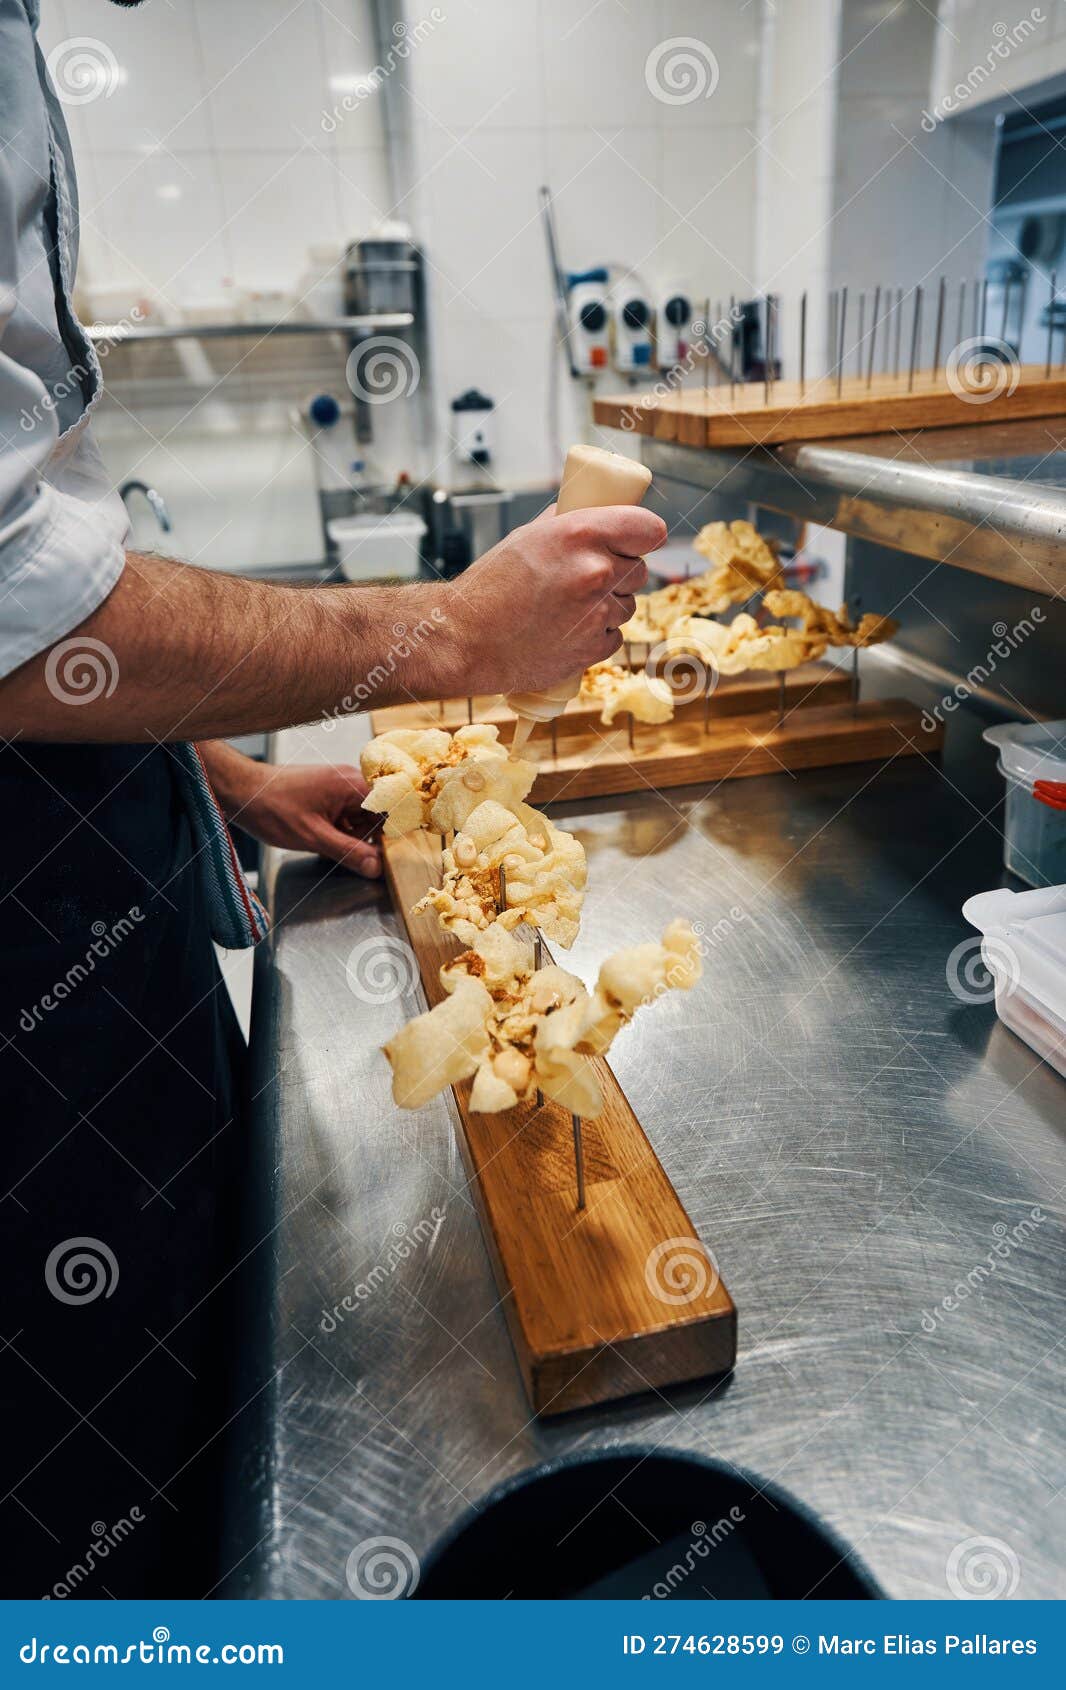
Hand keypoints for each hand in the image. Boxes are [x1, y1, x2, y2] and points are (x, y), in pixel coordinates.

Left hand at [226, 761, 382, 877]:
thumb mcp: (312, 836)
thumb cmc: (270, 806)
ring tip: (331, 846)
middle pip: (377, 814)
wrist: (240, 791)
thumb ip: (348, 852)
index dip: (393, 830)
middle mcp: (348, 781)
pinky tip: (325, 842)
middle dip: (370, 837)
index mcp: (350, 785)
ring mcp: (337, 788)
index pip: (390, 806)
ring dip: (353, 837)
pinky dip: (340, 831)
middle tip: (358, 857)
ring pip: (360, 818)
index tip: (391, 853)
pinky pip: (345, 816)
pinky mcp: (326, 795)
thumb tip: (375, 867)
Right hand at [444, 502, 666, 695]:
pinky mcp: (593, 648)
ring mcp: (597, 613)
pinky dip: (598, 634)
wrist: (466, 639)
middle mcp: (596, 571)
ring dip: (610, 605)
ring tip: (572, 607)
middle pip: (640, 569)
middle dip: (621, 572)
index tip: (640, 540)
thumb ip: (565, 524)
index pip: (649, 528)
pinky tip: (569, 630)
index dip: (646, 534)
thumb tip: (587, 511)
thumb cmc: (490, 586)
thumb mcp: (526, 537)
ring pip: (629, 605)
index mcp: (581, 534)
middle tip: (592, 577)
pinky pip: (615, 636)